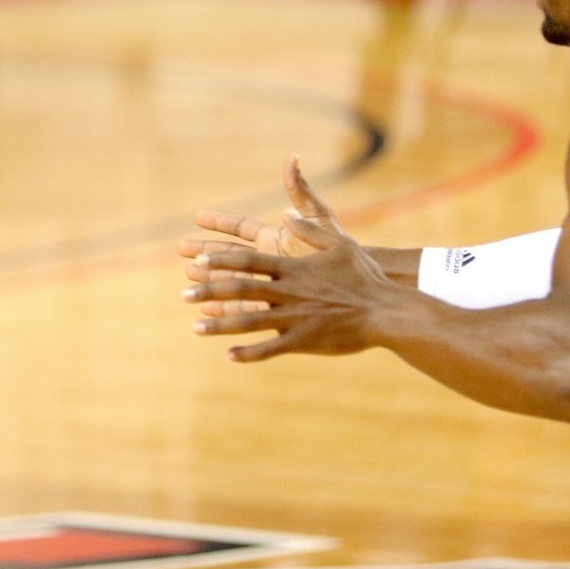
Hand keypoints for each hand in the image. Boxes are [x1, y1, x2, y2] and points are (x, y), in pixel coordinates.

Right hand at [178, 156, 342, 316]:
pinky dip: (226, 308)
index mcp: (275, 239)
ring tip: (189, 281)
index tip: (197, 217)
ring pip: (232, 281)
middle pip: (229, 255)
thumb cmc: (345, 253)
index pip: (241, 228)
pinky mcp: (274, 307)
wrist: (361, 289)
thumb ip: (301, 192)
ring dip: (210, 280)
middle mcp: (268, 260)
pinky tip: (208, 309)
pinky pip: (245, 308)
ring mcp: (269, 284)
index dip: (219, 222)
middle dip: (205, 253)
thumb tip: (292, 159)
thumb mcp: (321, 220)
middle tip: (180, 252)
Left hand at [181, 215, 397, 361]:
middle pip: (239, 289)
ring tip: (195, 327)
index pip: (247, 260)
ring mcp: (294, 317)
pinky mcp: (303, 341)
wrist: (387, 312)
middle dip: (208, 290)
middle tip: (182, 293)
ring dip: (219, 325)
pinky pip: (269, 348)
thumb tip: (285, 213)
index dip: (220, 260)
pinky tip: (228, 356)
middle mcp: (288, 291)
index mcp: (292, 267)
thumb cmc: (364, 276)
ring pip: (248, 321)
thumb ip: (308, 229)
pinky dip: (248, 353)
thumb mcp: (338, 244)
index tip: (198, 261)